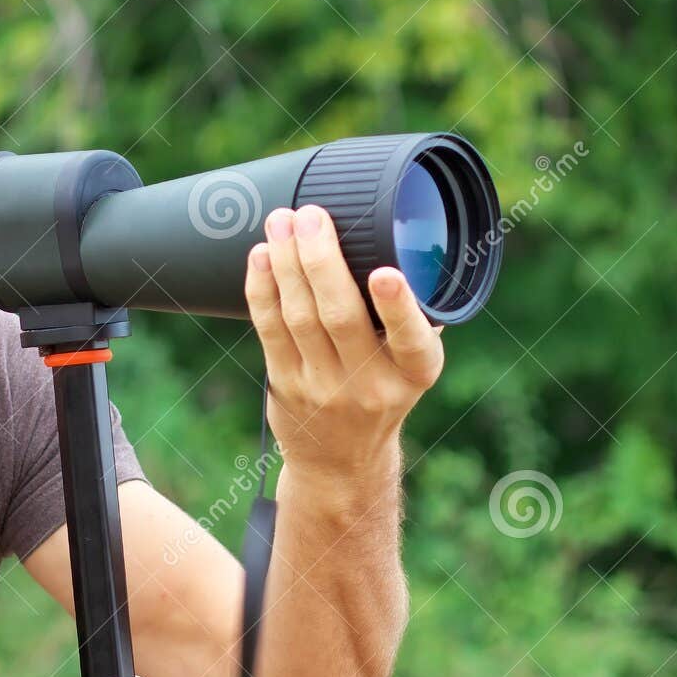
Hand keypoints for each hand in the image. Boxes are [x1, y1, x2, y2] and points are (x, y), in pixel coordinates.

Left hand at [245, 205, 444, 477]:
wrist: (342, 461)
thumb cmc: (382, 393)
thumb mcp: (410, 366)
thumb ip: (407, 317)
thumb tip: (400, 244)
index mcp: (415, 372)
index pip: (411, 339)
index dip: (398, 307)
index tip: (385, 274)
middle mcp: (370, 383)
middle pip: (339, 316)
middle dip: (321, 260)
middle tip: (310, 215)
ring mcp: (323, 387)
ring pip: (299, 317)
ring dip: (286, 263)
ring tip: (281, 221)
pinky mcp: (285, 384)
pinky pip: (270, 329)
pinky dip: (262, 289)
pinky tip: (261, 256)